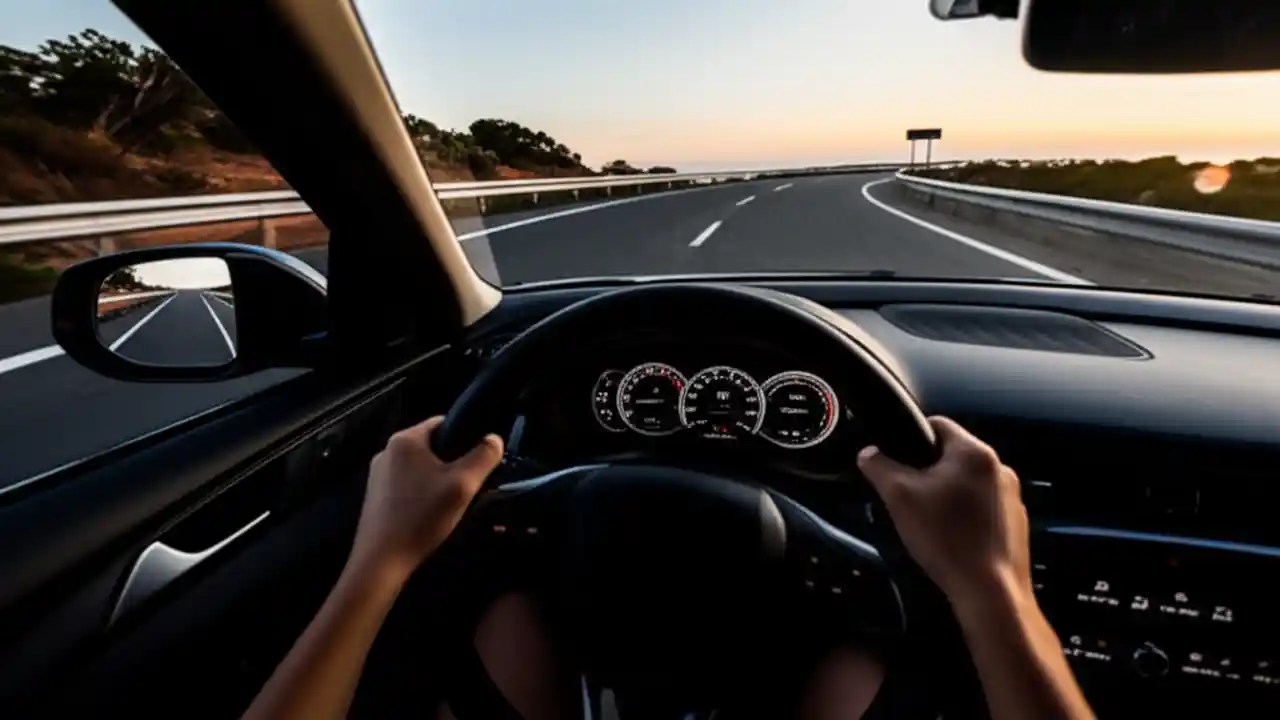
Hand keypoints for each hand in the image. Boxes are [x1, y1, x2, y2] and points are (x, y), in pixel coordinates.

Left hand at [348, 416, 503, 583]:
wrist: (381, 560)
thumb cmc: (422, 517)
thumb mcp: (462, 485)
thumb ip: (483, 457)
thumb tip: (494, 438)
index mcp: (405, 439)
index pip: (443, 422)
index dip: (466, 437)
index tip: (479, 461)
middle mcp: (387, 449)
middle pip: (432, 445)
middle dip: (452, 461)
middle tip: (468, 485)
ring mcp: (377, 473)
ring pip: (419, 466)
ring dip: (437, 478)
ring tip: (450, 502)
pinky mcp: (374, 495)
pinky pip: (406, 483)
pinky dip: (421, 492)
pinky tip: (428, 513)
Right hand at [857, 416, 1030, 607]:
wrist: (989, 590)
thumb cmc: (947, 541)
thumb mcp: (899, 497)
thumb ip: (879, 467)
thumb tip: (869, 453)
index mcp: (974, 453)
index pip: (936, 424)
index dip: (911, 440)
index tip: (897, 461)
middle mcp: (1000, 468)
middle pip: (951, 457)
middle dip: (928, 474)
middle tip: (909, 499)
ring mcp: (1011, 497)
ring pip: (967, 484)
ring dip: (947, 496)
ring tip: (930, 523)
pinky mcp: (1015, 523)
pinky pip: (983, 509)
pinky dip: (966, 518)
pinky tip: (952, 539)